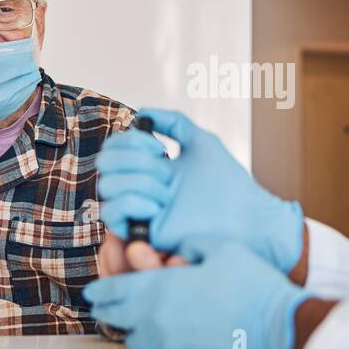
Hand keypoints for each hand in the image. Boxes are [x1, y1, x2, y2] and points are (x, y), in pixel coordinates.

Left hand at [83, 236, 305, 348]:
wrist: (277, 329)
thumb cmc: (252, 286)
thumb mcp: (220, 247)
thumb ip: (189, 242)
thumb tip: (176, 248)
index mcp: (160, 288)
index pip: (114, 291)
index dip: (101, 289)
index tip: (94, 290)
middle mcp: (156, 320)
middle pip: (117, 317)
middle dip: (110, 308)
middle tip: (106, 304)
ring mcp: (168, 345)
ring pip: (134, 338)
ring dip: (132, 327)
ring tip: (138, 318)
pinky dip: (153, 342)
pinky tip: (166, 333)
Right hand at [96, 109, 304, 272]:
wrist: (244, 216)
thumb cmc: (227, 182)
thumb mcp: (200, 142)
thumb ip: (174, 122)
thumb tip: (143, 114)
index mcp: (148, 168)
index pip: (114, 148)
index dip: (130, 141)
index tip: (160, 148)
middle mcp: (138, 188)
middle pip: (105, 162)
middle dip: (136, 160)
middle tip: (167, 172)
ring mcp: (137, 210)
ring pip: (107, 185)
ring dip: (141, 182)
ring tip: (169, 193)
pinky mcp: (139, 234)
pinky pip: (110, 213)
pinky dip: (132, 202)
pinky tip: (158, 206)